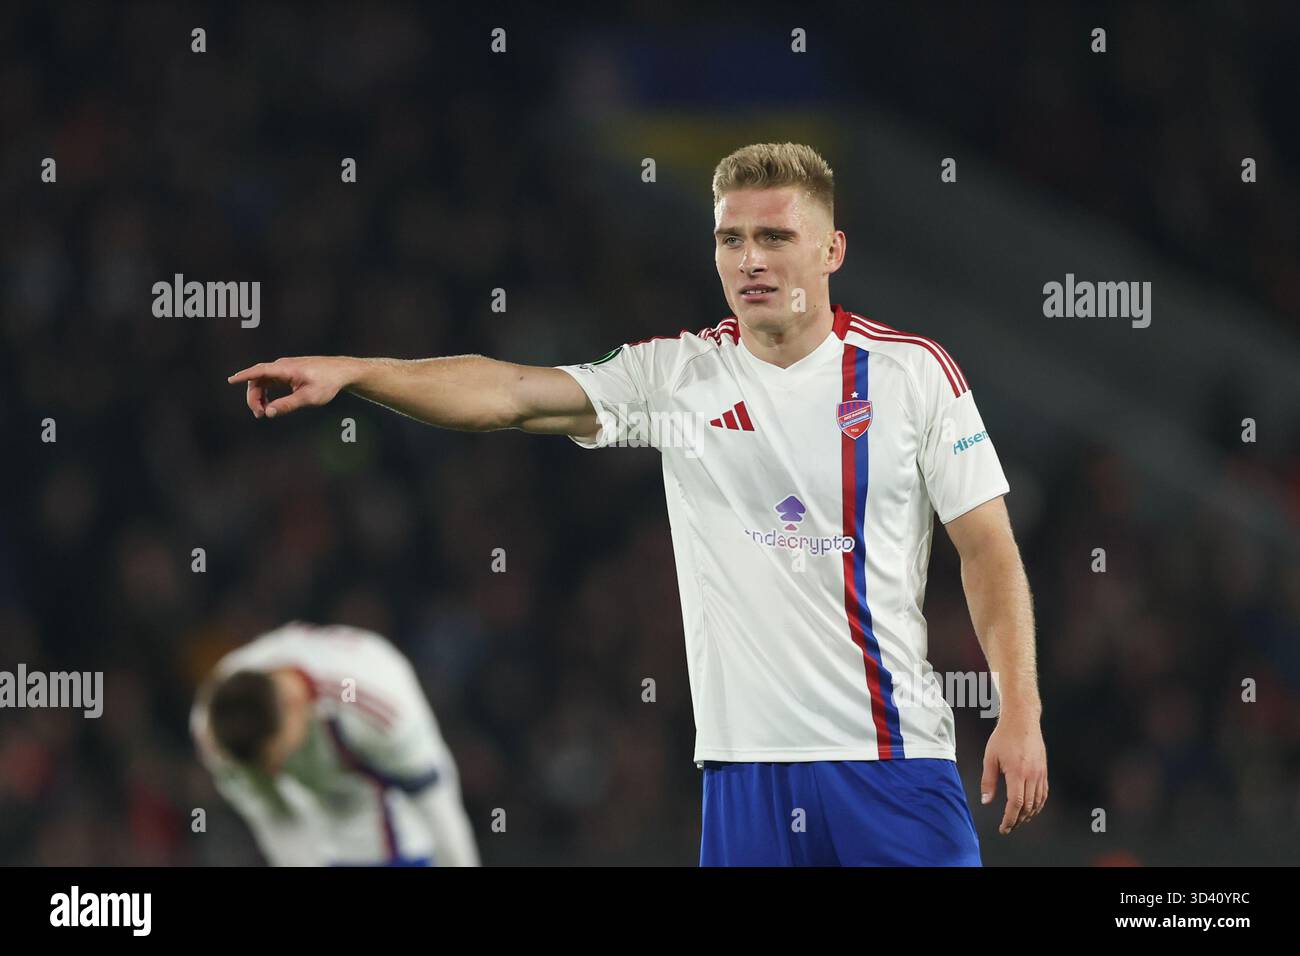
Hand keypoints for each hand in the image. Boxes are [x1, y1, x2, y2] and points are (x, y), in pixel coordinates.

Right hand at [227, 356, 356, 418]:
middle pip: (258, 379)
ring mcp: (284, 368)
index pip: (260, 371)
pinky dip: (266, 393)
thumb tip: (268, 413)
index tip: (231, 380)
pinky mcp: (287, 372)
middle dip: (254, 396)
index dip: (244, 376)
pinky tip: (269, 405)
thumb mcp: (308, 397)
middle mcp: (282, 365)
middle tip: (259, 414)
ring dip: (259, 396)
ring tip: (263, 413)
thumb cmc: (327, 383)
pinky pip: (270, 382)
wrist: (341, 372)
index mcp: (286, 369)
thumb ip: (287, 405)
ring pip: (263, 381)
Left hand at [980, 714, 1047, 834]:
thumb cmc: (1004, 736)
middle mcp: (1032, 775)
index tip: (1004, 827)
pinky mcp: (1044, 770)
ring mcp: (1040, 773)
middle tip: (1008, 827)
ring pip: (1038, 802)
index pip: (1016, 803)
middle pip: (1028, 806)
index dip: (1010, 819)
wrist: (1022, 720)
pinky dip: (1038, 805)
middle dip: (1018, 820)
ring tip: (1018, 821)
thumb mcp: (990, 758)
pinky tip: (1031, 809)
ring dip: (1028, 815)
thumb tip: (986, 801)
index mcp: (1017, 772)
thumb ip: (988, 781)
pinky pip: (1043, 793)